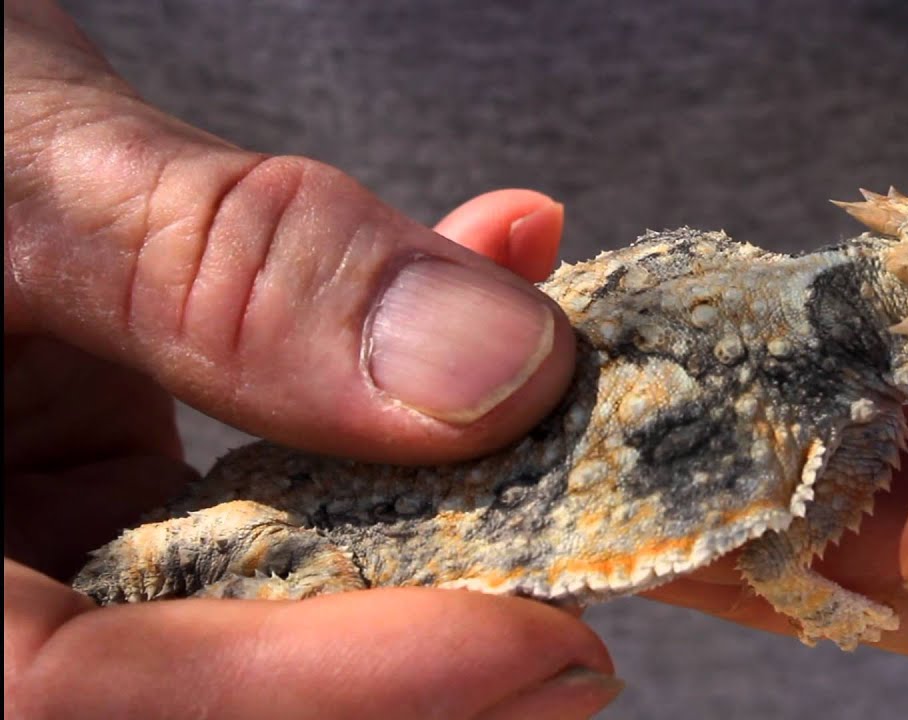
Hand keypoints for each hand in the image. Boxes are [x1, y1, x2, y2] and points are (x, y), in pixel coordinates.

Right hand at [4, 2, 617, 717]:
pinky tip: (489, 309)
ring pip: (256, 620)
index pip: (72, 706)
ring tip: (554, 440)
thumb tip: (500, 368)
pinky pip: (276, 512)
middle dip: (412, 662)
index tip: (540, 648)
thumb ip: (238, 275)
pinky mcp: (119, 505)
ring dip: (432, 527)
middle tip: (585, 612)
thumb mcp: (21, 170)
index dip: (328, 699)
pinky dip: (389, 426)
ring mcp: (47, 560)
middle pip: (192, 702)